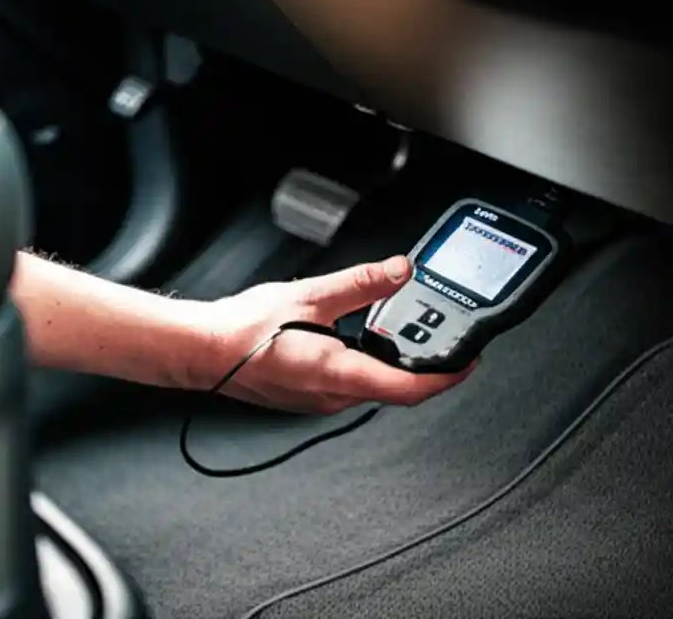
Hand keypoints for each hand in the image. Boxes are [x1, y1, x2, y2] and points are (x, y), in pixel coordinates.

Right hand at [186, 256, 474, 413]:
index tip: (469, 360)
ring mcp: (320, 401)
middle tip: (440, 336)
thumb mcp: (310, 295)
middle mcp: (334, 396)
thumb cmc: (242, 331)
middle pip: (397, 389)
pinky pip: (350, 386)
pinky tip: (354, 340)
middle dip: (424, 364)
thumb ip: (361, 283)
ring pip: (374, 387)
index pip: (412, 387)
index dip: (448, 376)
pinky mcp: (308, 397)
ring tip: (398, 331)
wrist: (203, 350)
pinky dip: (365, 365)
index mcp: (340, 373)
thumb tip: (399, 271)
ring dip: (393, 364)